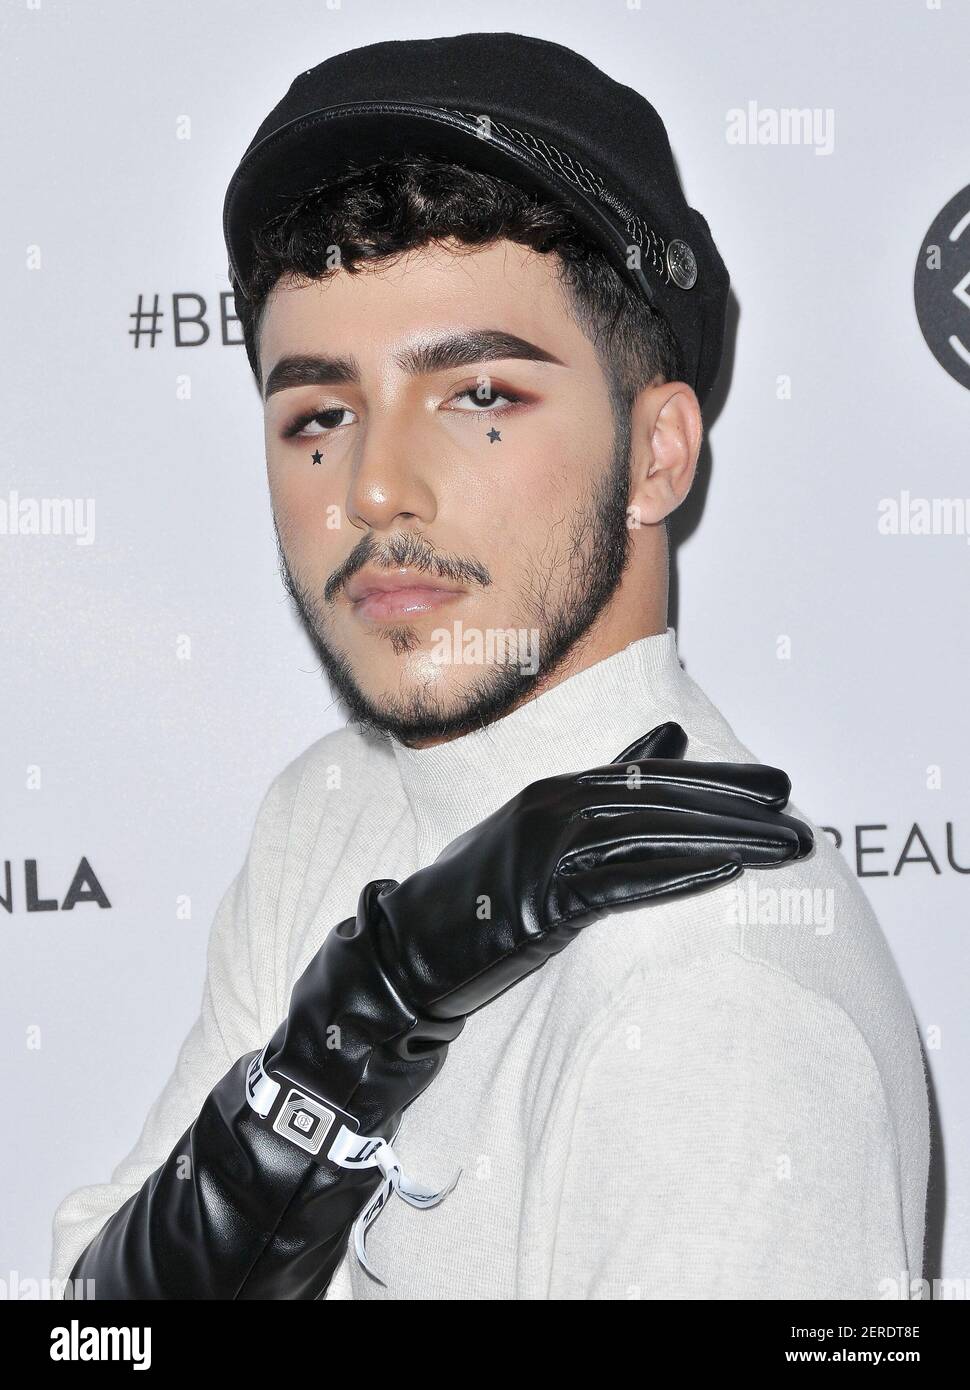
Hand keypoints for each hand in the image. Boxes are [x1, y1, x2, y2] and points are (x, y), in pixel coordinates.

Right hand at [364, 720, 813, 1019]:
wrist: (408, 947)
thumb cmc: (479, 892)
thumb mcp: (542, 828)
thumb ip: (608, 783)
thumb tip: (671, 740)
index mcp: (556, 789)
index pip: (653, 776)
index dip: (720, 780)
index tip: (778, 787)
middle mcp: (552, 807)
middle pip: (662, 801)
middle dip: (738, 808)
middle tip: (799, 819)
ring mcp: (543, 852)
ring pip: (650, 836)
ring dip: (726, 841)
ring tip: (784, 847)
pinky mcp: (537, 901)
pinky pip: (617, 882)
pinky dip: (673, 875)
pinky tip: (725, 870)